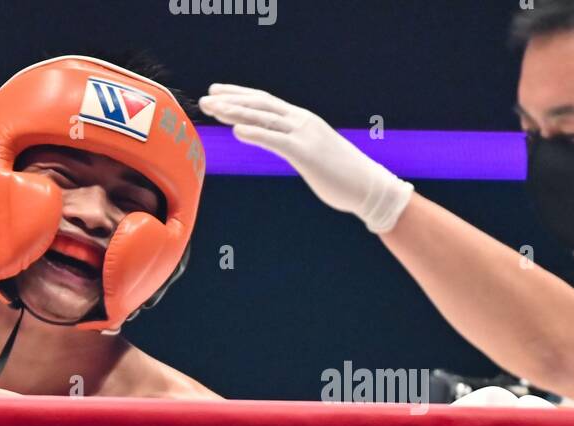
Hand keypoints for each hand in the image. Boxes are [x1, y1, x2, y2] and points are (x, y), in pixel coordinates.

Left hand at [199, 84, 413, 233]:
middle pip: (260, 104)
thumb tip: (276, 143)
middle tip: (205, 99)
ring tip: (213, 109)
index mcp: (301, 120)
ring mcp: (304, 135)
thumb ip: (291, 144)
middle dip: (231, 100)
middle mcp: (301, 121)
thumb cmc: (339, 174)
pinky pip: (276, 140)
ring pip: (264, 118)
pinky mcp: (306, 153)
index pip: (265, 101)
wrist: (367, 186)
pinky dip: (255, 133)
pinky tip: (237, 130)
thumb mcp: (310, 153)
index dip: (240, 94)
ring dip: (236, 112)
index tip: (218, 92)